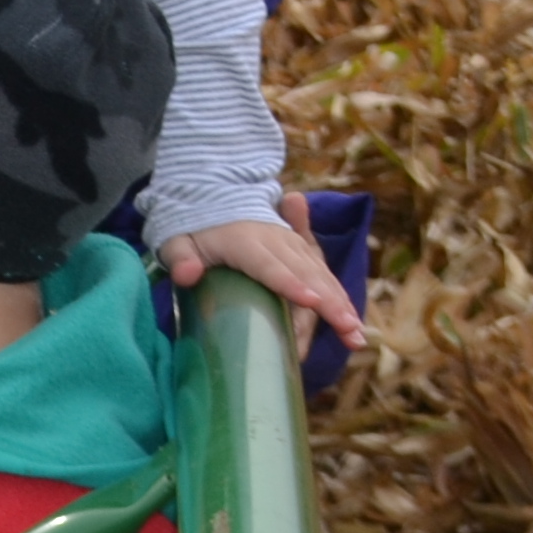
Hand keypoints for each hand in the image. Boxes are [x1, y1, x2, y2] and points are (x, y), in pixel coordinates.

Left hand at [154, 214, 362, 363]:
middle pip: (306, 274)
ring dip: (340, 305)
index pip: (269, 266)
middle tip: (346, 329)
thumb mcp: (178, 239)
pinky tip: (353, 328)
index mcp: (244, 241)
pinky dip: (340, 300)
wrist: (218, 197)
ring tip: (355, 336)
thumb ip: (180, 257)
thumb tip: (186, 276)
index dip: (290, 283)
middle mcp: (276, 242)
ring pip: (321, 278)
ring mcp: (293, 247)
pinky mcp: (304, 253)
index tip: (309, 301)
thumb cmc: (195, 230)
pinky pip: (325, 277)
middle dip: (328, 302)